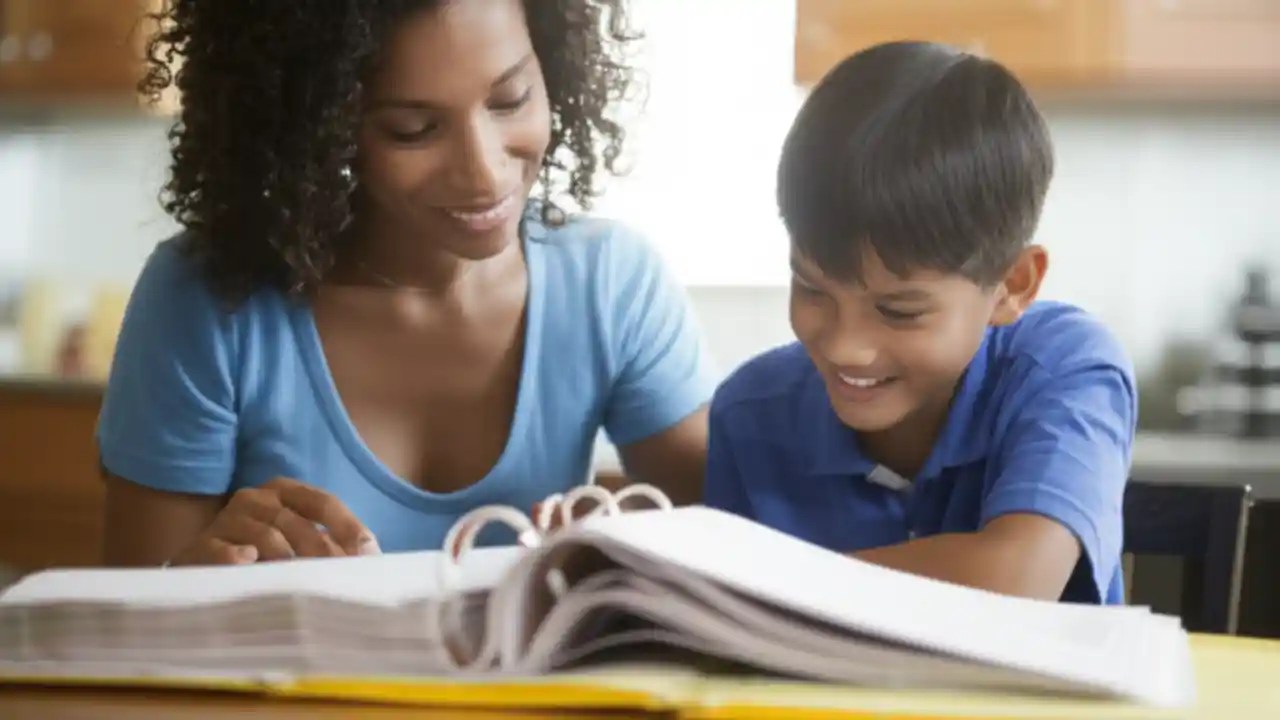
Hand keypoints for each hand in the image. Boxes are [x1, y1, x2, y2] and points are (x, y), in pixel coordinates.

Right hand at [168, 477, 378, 565]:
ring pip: (268, 538)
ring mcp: (226, 521)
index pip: (324, 503)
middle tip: (341, 582)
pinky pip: (224, 552)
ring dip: (291, 563)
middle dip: (324, 554)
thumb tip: (371, 559)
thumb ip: (331, 544)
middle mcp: (255, 499)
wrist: (201, 565)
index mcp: (284, 492)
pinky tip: (251, 568)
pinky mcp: (200, 547)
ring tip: (307, 587)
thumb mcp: (297, 542)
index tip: (367, 556)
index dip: (349, 528)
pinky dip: (239, 559)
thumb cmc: (262, 555)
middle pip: (299, 524)